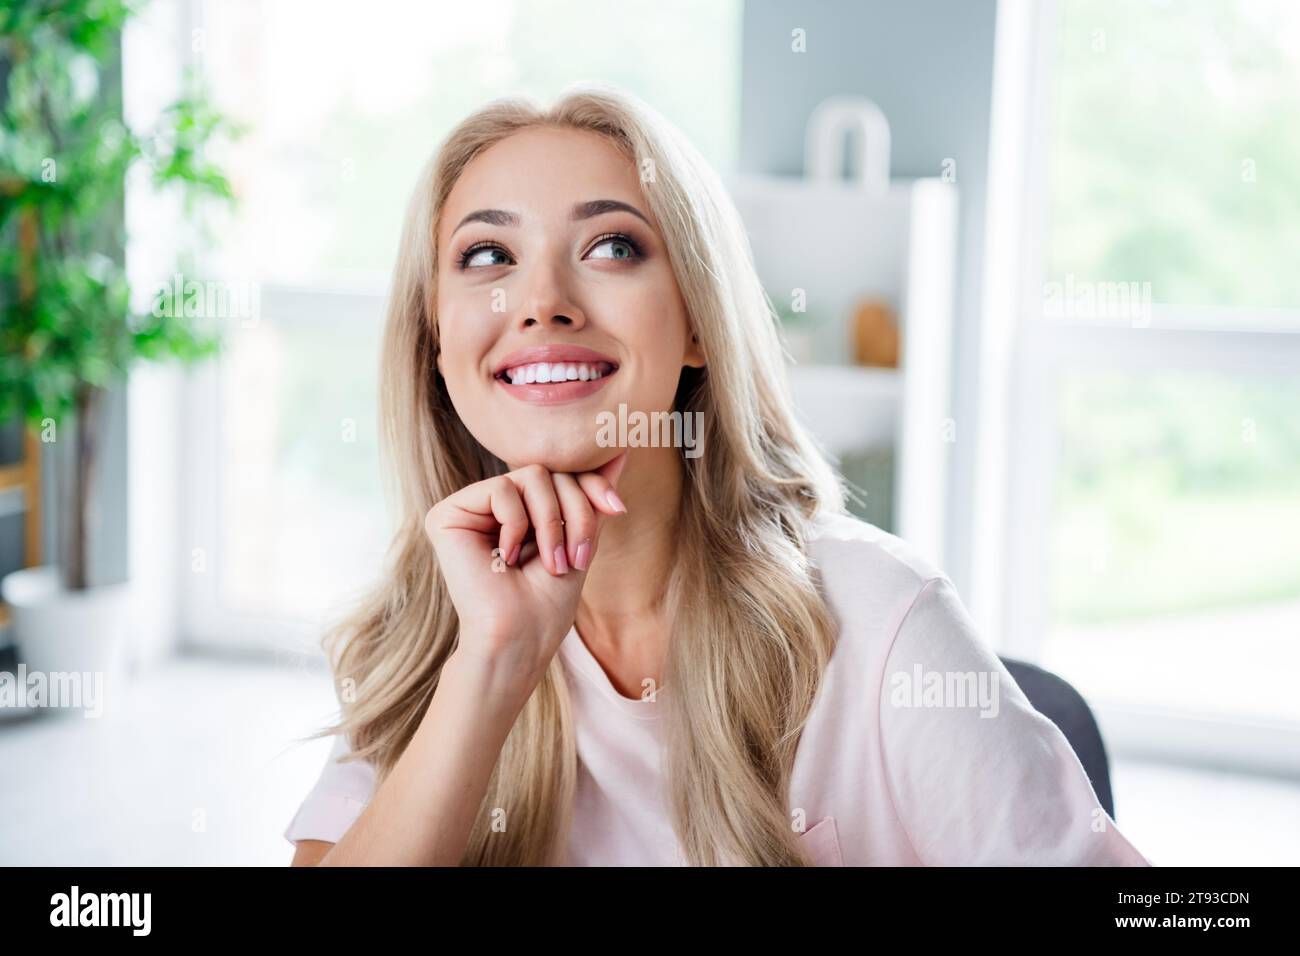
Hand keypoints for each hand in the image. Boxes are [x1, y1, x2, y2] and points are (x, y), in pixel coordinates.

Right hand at [424, 452, 628, 694]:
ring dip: (551, 522)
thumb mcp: (580, 541)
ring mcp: (469, 507)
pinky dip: (517, 524)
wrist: (519, 639)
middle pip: (549, 472)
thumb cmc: (546, 604)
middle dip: (575, 512)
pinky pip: (501, 489)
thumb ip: (591, 499)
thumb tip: (619, 454)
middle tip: (575, 557)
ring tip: (549, 562)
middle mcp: (492, 505)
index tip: (617, 508)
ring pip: (530, 475)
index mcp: (520, 511)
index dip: (592, 485)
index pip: (560, 475)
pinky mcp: (448, 514)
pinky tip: (506, 558)